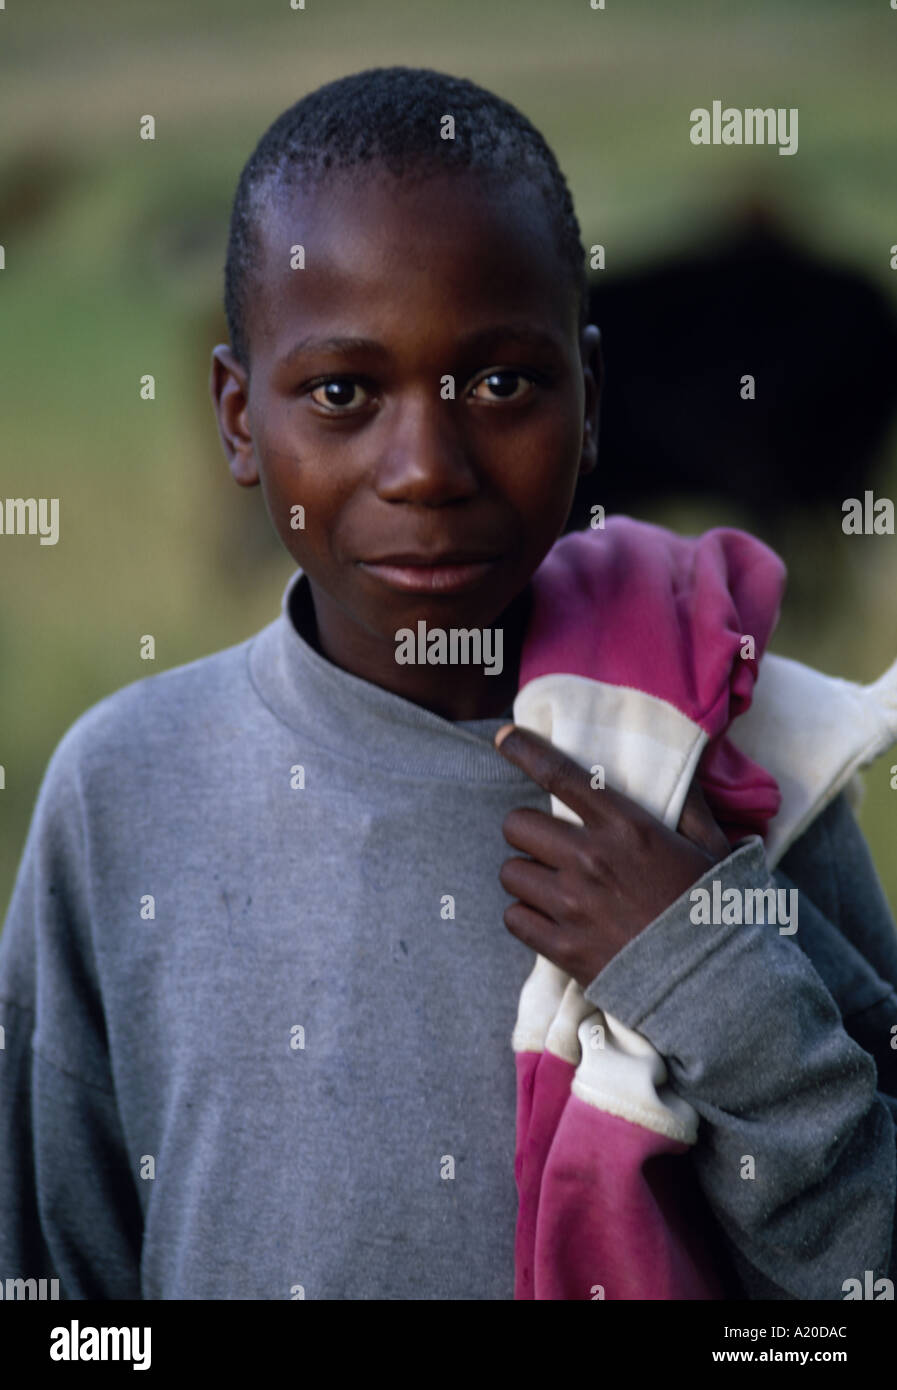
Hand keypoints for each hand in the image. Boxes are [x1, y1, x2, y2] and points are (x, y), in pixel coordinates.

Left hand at [494, 724, 731, 988]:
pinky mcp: (564, 948)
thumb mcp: (711, 847)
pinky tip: (550, 918)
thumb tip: (681, 771)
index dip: (525, 751)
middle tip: (547, 844)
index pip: (560, 775)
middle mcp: (592, 860)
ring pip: (511, 872)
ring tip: (553, 885)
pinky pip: (514, 918)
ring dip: (527, 876)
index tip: (504, 739)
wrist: (717, 983)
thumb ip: (690, 806)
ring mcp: (574, 905)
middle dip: (528, 831)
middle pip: (517, 825)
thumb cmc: (713, 909)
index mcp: (627, 827)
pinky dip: (526, 916)